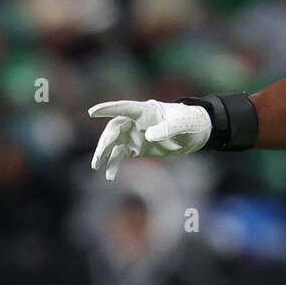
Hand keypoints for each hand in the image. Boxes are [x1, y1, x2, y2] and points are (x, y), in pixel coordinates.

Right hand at [88, 99, 211, 179]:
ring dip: (104, 154)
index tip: (92, 112)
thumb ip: (167, 129)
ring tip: (96, 166)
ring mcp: (134, 135)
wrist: (193, 134)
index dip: (108, 109)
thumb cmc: (187, 122)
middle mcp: (134, 122)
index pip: (123, 108)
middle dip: (105, 142)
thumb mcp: (181, 124)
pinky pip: (120, 156)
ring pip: (113, 143)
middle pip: (114, 129)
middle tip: (100, 155)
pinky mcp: (136, 148)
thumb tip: (148, 136)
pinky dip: (114, 165)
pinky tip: (110, 176)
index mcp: (145, 111)